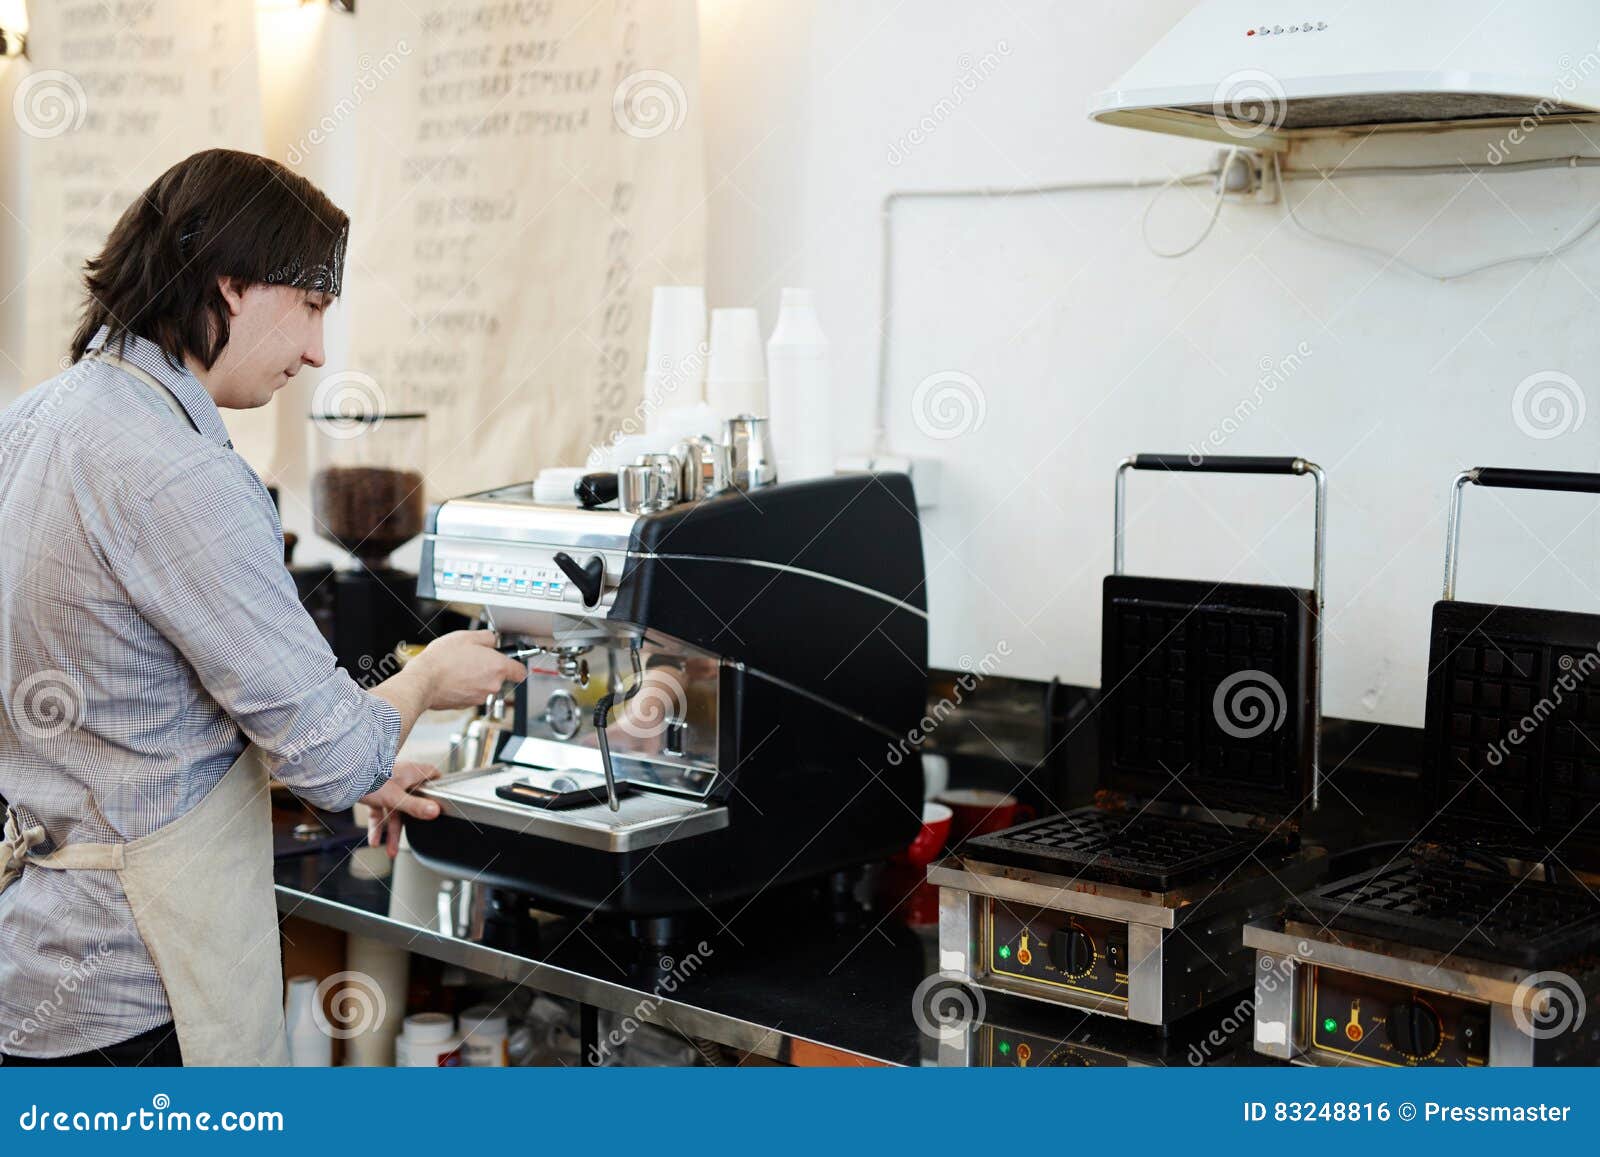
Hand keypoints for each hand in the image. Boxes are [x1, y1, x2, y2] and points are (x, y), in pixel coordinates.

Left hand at [361, 761, 441, 856]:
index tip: (442, 797)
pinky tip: (374, 839)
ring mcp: (385, 785)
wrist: (340, 775)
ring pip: (394, 809)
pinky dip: (377, 825)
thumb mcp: (394, 797)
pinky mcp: (372, 792)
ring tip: (391, 851)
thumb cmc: (367, 778)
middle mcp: (400, 777)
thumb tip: (434, 811)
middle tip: (414, 837)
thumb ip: (415, 806)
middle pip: (412, 800)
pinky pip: (378, 811)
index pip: (431, 774)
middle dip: (411, 822)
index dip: (437, 784)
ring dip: (391, 830)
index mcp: (410, 772)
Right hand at [408, 630, 526, 709]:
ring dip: (476, 678)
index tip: (511, 661)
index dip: (516, 665)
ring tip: (459, 667)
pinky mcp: (466, 705)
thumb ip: (488, 637)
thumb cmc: (443, 660)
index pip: (520, 671)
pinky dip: (465, 687)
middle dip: (489, 668)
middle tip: (473, 658)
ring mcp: (479, 697)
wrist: (423, 681)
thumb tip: (493, 641)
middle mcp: (492, 685)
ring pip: (484, 686)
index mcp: (498, 667)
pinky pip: (471, 694)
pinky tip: (453, 678)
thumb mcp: (467, 636)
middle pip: (500, 677)